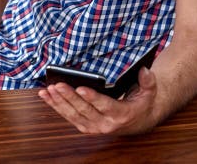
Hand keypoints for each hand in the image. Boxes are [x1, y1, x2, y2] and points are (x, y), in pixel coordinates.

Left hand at [38, 67, 158, 134]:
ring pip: (73, 115)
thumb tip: (144, 70)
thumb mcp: (149, 92)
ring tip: (49, 90)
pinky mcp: (85, 126)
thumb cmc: (140, 104)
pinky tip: (46, 96)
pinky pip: (68, 117)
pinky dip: (56, 106)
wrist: (138, 122)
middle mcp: (105, 124)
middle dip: (69, 97)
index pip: (104, 106)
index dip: (92, 97)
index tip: (81, 88)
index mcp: (121, 115)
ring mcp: (93, 126)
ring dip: (59, 102)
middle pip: (84, 110)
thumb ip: (148, 81)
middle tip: (58, 84)